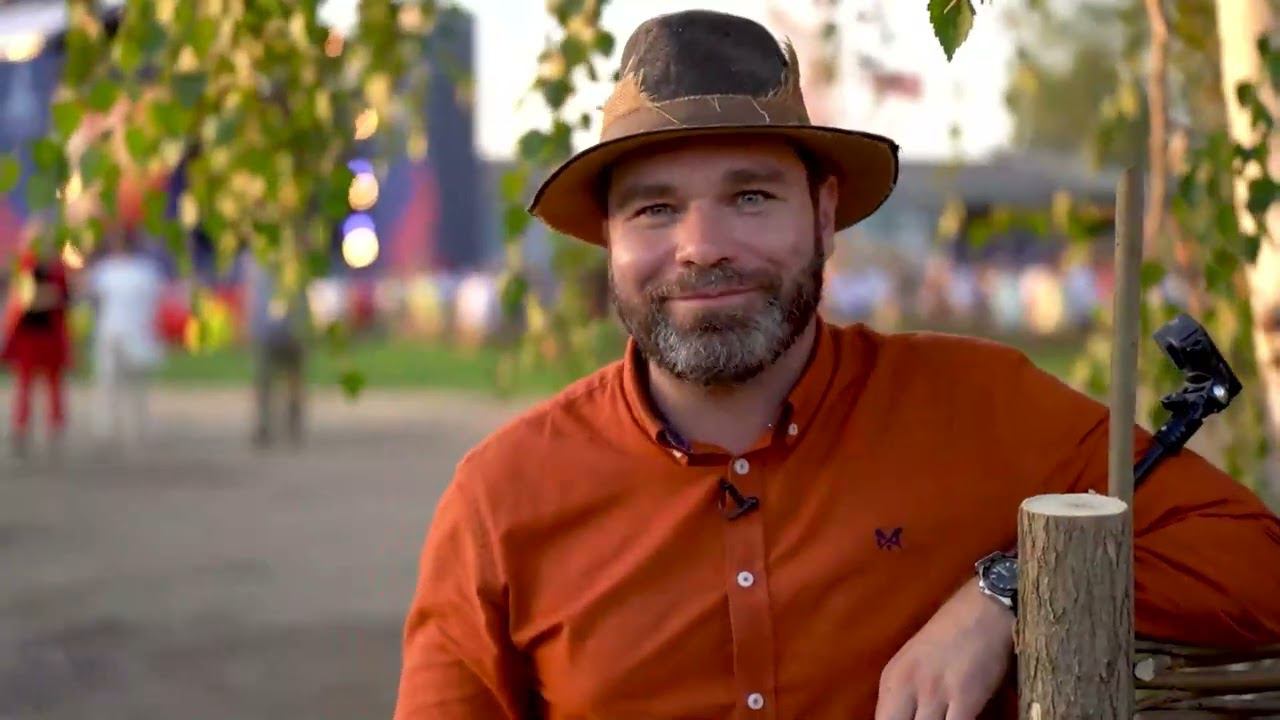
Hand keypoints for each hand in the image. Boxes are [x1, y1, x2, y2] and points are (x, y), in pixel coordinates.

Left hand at [875, 579, 1014, 719]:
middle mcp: (906, 687)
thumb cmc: (950, 632)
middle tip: (926, 719)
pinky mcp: (965, 699)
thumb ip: (905, 695)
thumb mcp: (912, 663)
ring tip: (943, 716)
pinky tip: (961, 717)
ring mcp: (934, 694)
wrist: (984, 609)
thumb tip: (903, 718)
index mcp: (891, 679)